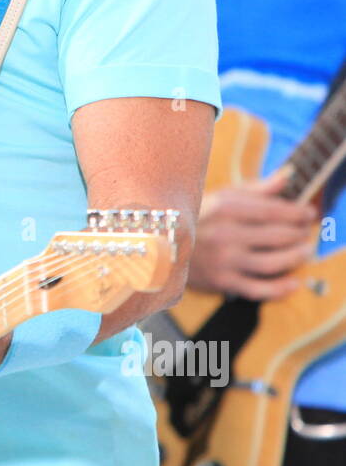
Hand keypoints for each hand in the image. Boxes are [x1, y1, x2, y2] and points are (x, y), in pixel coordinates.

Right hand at [187, 166, 319, 300]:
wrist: (156, 245)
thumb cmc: (196, 216)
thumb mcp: (220, 196)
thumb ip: (256, 188)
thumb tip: (288, 176)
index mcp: (225, 207)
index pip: (274, 210)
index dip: (297, 213)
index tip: (309, 214)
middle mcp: (225, 233)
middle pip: (278, 236)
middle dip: (300, 234)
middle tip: (308, 233)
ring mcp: (223, 260)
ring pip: (273, 263)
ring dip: (296, 258)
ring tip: (306, 252)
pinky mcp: (221, 282)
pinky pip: (258, 289)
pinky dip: (281, 289)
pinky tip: (294, 284)